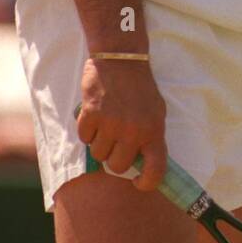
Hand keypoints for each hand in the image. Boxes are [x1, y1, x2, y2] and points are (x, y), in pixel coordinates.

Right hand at [76, 57, 167, 190]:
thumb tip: (143, 164)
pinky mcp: (91, 114)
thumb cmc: (141, 88)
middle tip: (116, 141)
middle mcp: (134, 131)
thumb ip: (150, 137)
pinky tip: (95, 115)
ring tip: (106, 125)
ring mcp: (112, 124)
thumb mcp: (157, 112)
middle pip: (117, 167)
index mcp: (154, 131)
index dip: (146, 183)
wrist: (121, 59)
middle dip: (115, 157)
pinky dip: (87, 130)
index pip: (156, 170)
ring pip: (99, 155)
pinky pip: (84, 138)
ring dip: (100, 143)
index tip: (138, 182)